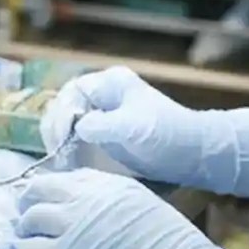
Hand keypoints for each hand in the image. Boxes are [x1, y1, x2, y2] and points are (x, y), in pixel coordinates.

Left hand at [15, 169, 248, 248]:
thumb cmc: (174, 245)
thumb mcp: (144, 204)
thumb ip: (116, 200)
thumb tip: (97, 209)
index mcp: (109, 183)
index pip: (69, 177)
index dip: (55, 188)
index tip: (49, 196)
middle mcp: (86, 198)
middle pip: (41, 188)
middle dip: (30, 198)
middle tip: (26, 210)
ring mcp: (74, 224)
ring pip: (31, 216)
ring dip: (25, 225)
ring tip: (25, 233)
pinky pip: (31, 247)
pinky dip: (25, 248)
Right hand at [42, 67, 248, 196]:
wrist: (193, 155)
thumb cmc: (168, 134)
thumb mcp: (135, 128)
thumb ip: (103, 125)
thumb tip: (78, 128)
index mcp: (109, 84)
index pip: (71, 93)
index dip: (62, 114)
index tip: (64, 137)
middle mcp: (100, 97)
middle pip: (62, 107)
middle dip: (55, 128)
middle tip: (56, 152)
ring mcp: (99, 116)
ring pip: (64, 125)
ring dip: (58, 141)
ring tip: (60, 160)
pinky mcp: (101, 137)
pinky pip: (74, 140)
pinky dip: (67, 151)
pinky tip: (66, 164)